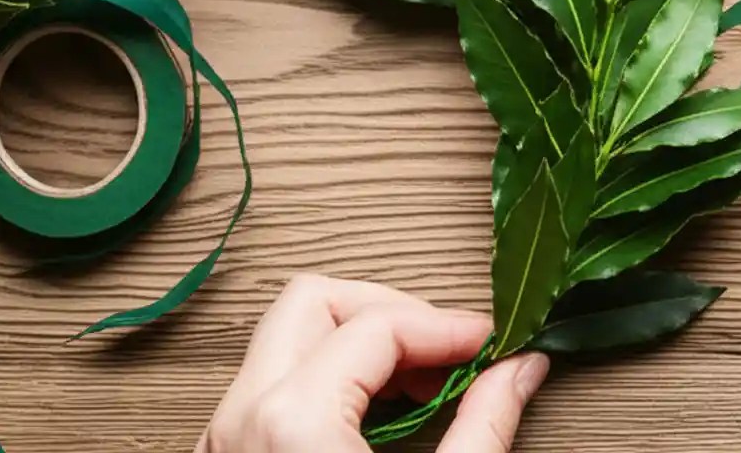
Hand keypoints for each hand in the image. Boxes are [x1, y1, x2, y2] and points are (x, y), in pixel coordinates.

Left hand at [198, 275, 548, 452]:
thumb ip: (485, 426)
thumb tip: (519, 371)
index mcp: (290, 422)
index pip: (381, 326)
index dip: (448, 325)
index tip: (491, 344)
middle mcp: (240, 421)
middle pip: (312, 301)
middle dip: (390, 312)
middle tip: (447, 349)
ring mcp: (221, 441)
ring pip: (284, 339)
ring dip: (358, 343)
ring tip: (421, 384)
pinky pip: (268, 387)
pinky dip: (325, 380)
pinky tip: (373, 414)